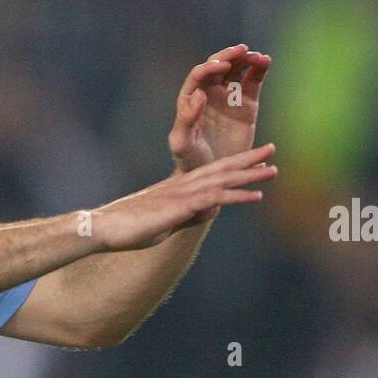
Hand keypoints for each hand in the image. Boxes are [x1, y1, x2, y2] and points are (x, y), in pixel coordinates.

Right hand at [96, 143, 276, 250]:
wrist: (105, 227)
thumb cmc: (128, 228)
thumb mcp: (167, 222)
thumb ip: (190, 216)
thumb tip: (211, 211)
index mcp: (178, 188)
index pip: (211, 173)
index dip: (234, 165)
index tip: (253, 159)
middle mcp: (183, 186)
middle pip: (221, 169)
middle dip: (248, 160)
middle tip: (271, 149)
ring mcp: (183, 194)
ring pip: (223, 180)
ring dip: (250, 174)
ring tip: (273, 168)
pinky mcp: (181, 206)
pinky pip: (216, 198)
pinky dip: (238, 196)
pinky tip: (256, 195)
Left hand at [168, 44, 270, 173]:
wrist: (212, 174)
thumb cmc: (190, 160)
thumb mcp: (182, 143)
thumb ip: (185, 120)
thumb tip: (198, 95)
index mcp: (190, 99)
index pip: (199, 75)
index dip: (210, 68)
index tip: (222, 66)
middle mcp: (209, 93)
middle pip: (219, 66)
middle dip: (229, 55)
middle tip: (241, 50)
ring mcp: (228, 97)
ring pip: (237, 69)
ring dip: (246, 59)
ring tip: (257, 57)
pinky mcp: (247, 104)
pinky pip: (253, 81)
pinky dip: (259, 70)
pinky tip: (265, 62)